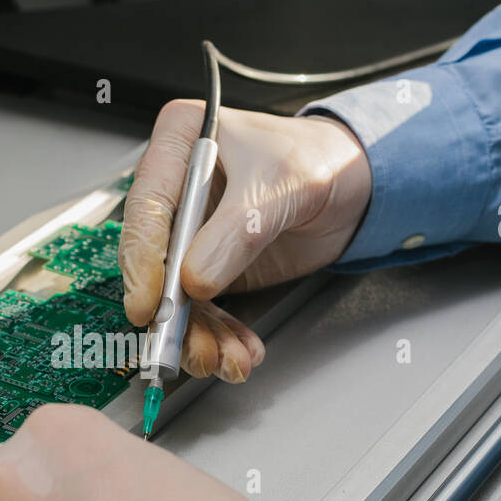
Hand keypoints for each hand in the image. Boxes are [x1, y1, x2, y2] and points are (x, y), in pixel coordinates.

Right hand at [121, 101, 371, 380]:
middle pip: (154, 258)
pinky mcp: (211, 266)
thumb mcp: (284, 184)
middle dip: (172, 310)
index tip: (150, 303)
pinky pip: (206, 310)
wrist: (357, 185)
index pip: (147, 206)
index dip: (143, 259)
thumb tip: (195, 279)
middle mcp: (178, 189)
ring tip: (221, 358)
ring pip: (177, 294)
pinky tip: (237, 352)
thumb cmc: (322, 159)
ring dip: (198, 334)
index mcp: (181, 143)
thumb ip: (238, 231)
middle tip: (180, 346)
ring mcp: (192, 232)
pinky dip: (221, 337)